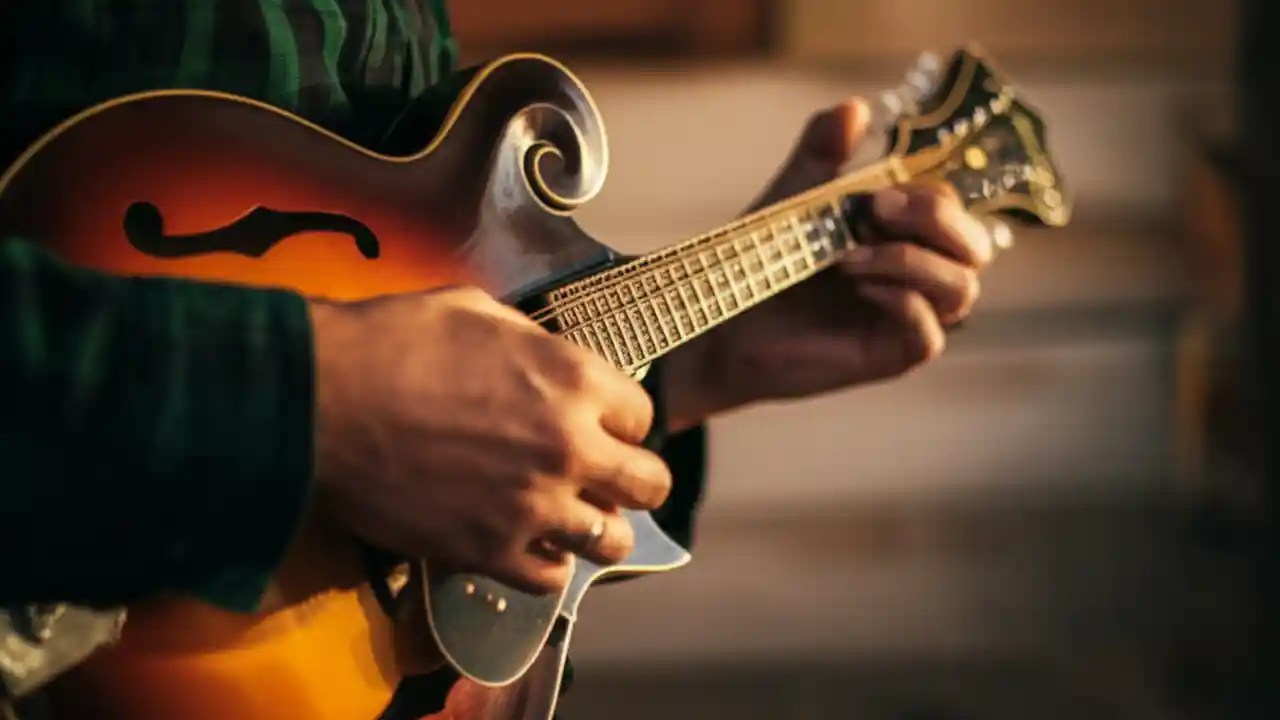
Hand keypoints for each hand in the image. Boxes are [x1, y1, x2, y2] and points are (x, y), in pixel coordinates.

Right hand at [308, 287, 671, 592]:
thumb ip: (531, 342)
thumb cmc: (390, 342)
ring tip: (574, 519)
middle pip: (648, 484)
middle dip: (632, 479)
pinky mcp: (489, 551)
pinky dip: (545, 565)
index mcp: (573, 379)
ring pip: (611, 542)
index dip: (621, 420)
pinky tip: (528, 544)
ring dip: (597, 529)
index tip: (599, 424)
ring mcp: (533, 506)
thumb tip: (546, 360)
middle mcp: (569, 447)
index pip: (642, 415)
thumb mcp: (475, 311)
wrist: (318, 402)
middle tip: (606, 478)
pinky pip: (550, 581)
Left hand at [666, 99, 994, 429]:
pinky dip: (903, 301)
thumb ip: (823, 151)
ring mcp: (911, 316)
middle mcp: (920, 274)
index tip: (874, 193)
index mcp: (907, 234)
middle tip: (875, 211)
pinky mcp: (894, 355)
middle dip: (935, 220)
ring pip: (963, 287)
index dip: (928, 196)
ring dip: (911, 261)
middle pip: (976, 246)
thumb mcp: (794, 195)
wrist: (726, 316)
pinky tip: (859, 286)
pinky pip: (930, 333)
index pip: (953, 208)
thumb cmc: (764, 259)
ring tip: (847, 258)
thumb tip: (856, 106)